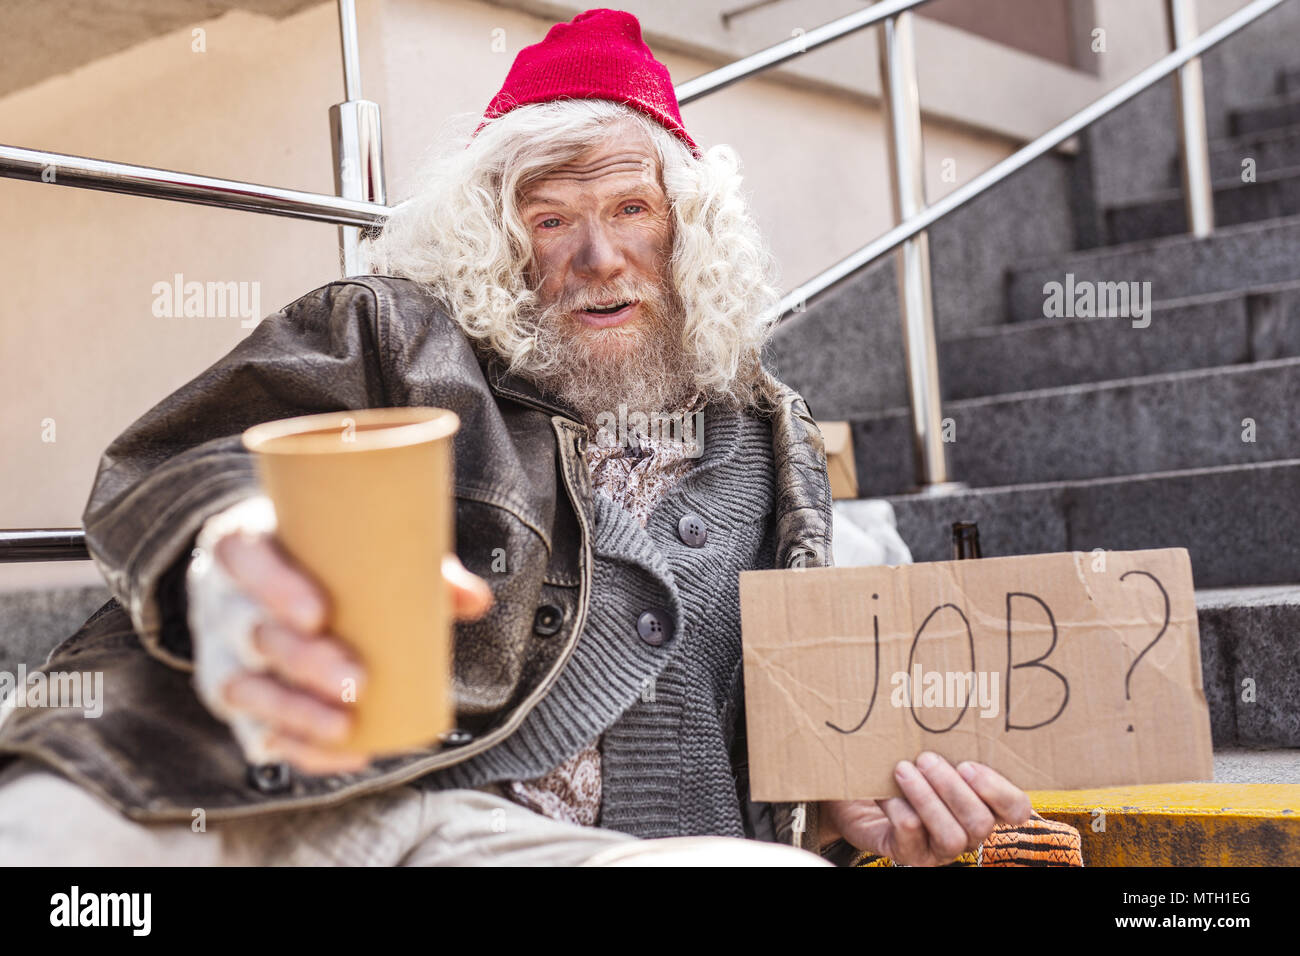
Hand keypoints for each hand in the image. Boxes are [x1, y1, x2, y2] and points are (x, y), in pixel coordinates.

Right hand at [190, 509, 491, 775]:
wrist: (272, 576)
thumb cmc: (325, 556)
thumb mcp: (361, 546)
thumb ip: (420, 566)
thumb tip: (477, 600)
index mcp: (244, 543)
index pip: (241, 555)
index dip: (272, 586)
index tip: (319, 614)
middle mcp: (221, 599)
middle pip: (249, 632)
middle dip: (303, 663)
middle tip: (356, 682)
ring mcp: (218, 652)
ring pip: (241, 689)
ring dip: (295, 715)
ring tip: (347, 728)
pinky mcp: (231, 696)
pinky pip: (252, 731)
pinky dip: (298, 747)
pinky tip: (341, 754)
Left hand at [820, 753, 1031, 865]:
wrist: (855, 791)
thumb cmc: (900, 764)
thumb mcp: (926, 747)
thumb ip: (946, 738)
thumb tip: (947, 690)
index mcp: (982, 804)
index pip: (1016, 810)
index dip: (999, 791)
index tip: (968, 764)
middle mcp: (967, 832)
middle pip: (980, 823)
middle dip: (952, 789)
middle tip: (926, 758)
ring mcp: (938, 849)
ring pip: (951, 837)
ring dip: (927, 799)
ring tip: (903, 770)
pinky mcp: (908, 855)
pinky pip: (911, 837)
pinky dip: (897, 807)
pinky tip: (883, 790)